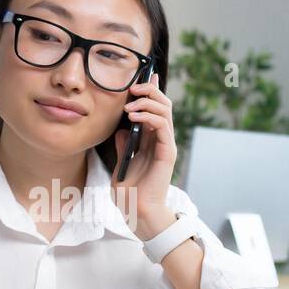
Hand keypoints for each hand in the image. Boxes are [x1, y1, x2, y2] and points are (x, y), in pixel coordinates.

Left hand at [110, 73, 177, 239]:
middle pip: (162, 103)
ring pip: (165, 110)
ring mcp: (166, 145)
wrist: (136, 212)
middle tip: (133, 87)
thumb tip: (120, 129)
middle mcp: (161, 139)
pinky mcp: (167, 152)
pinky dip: (149, 116)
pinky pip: (163, 126)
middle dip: (149, 89)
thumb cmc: (129, 193)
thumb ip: (123, 145)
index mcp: (151, 140)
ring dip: (147, 101)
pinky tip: (133, 115)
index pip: (154, 108)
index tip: (142, 75)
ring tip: (130, 104)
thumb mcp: (121, 164)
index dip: (150, 90)